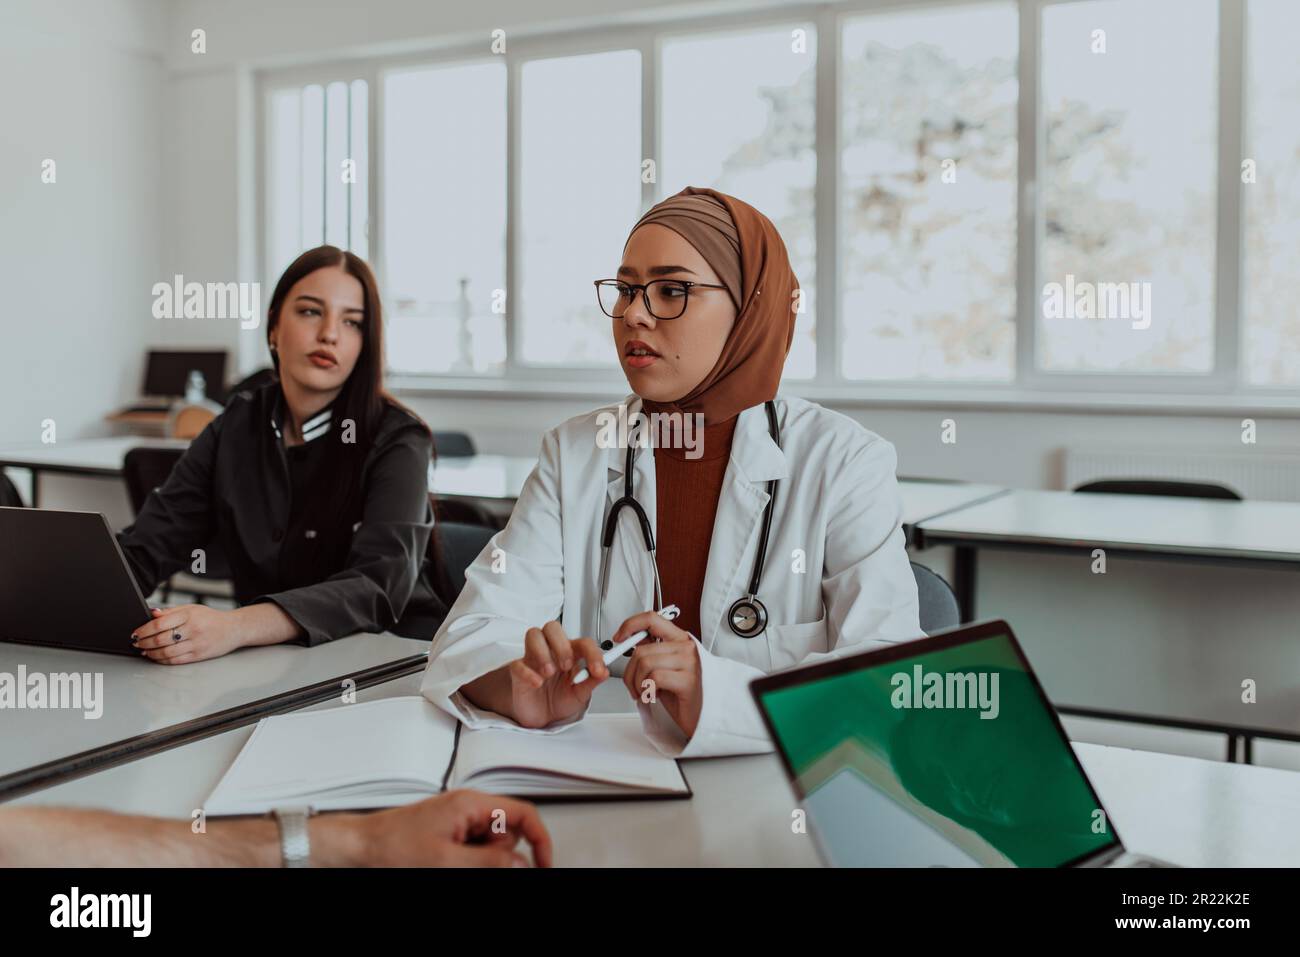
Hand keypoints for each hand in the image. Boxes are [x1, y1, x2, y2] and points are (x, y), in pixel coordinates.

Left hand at [131, 605, 242, 663]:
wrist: (235, 628)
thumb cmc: (211, 618)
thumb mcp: (192, 608)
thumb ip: (171, 611)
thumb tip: (151, 613)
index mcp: (189, 614)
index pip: (159, 623)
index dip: (143, 630)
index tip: (135, 633)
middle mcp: (193, 629)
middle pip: (161, 639)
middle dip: (144, 643)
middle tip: (136, 643)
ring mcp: (197, 643)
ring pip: (166, 652)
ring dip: (151, 653)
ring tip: (144, 651)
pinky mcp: (199, 655)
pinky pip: (176, 660)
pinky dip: (162, 660)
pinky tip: (156, 657)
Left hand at [340, 789, 552, 867]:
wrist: (360, 848)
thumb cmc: (392, 845)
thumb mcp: (446, 859)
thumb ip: (489, 861)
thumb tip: (521, 863)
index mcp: (472, 804)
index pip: (523, 814)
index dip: (540, 840)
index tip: (544, 863)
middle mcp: (468, 809)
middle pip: (508, 835)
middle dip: (500, 857)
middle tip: (474, 865)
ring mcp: (458, 823)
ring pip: (491, 847)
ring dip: (482, 861)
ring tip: (451, 864)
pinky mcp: (449, 836)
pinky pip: (473, 852)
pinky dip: (469, 862)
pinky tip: (446, 865)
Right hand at [508, 621, 607, 728]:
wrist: (542, 717)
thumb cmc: (560, 699)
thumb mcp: (580, 694)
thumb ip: (591, 682)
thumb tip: (605, 672)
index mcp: (570, 654)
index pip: (583, 642)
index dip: (593, 653)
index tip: (598, 670)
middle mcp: (551, 652)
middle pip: (553, 628)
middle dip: (561, 644)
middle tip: (566, 666)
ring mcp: (533, 659)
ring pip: (533, 635)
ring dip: (543, 652)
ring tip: (549, 672)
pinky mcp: (519, 672)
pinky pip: (518, 664)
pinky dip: (528, 672)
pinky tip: (537, 683)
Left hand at [614, 611, 702, 737]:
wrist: (704, 717)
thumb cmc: (684, 695)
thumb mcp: (665, 667)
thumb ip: (652, 651)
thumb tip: (628, 641)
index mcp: (680, 639)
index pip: (651, 619)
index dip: (630, 625)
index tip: (619, 637)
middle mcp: (686, 647)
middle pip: (642, 649)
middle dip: (629, 671)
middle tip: (634, 685)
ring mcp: (689, 662)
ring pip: (645, 663)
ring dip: (636, 683)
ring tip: (645, 692)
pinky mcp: (687, 680)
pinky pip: (654, 678)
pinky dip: (647, 690)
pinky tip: (654, 696)